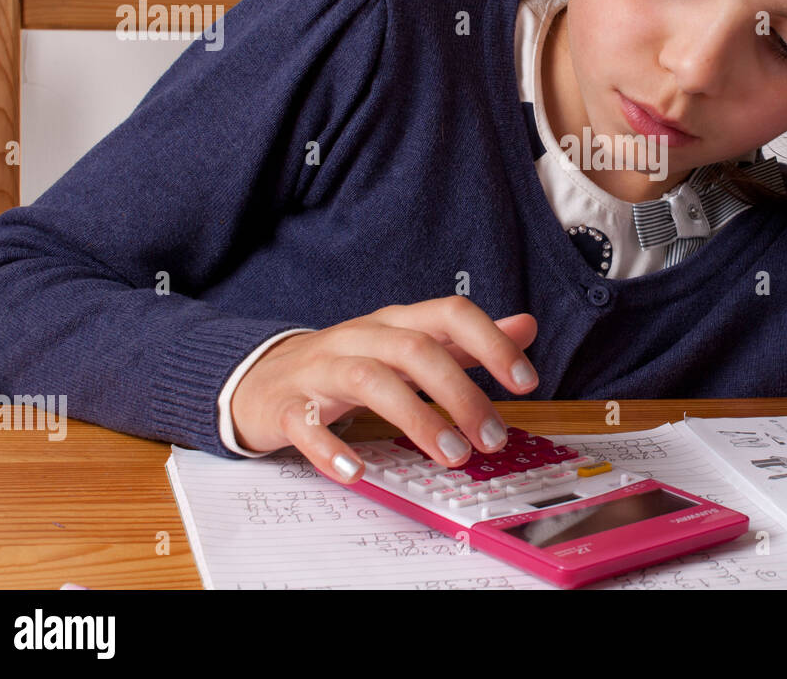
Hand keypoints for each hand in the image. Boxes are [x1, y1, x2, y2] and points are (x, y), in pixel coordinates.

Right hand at [229, 297, 538, 482]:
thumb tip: (526, 326)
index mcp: (395, 322)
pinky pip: (306, 423)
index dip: (492, 343)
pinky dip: (331, 448)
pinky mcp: (287, 406)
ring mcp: (321, 370)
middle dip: (462, 394)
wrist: (260, 377)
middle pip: (416, 350)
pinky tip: (357, 472)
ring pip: (371, 381)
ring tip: (453, 455)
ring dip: (418, 419)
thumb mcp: (408, 344)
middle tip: (493, 438)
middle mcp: (360, 338)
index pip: (450, 314)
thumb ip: (466, 340)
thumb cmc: (347, 363)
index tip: (526, 381)